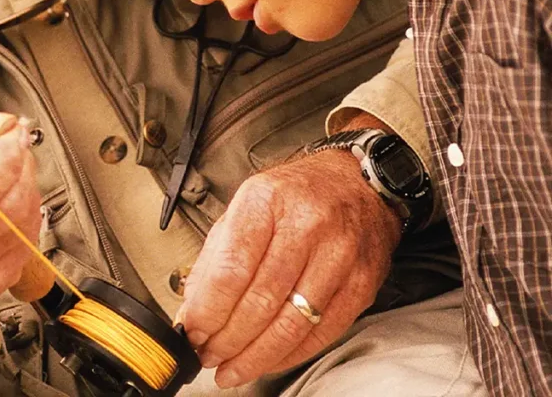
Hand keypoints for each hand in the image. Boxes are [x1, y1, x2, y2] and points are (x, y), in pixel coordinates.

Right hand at [0, 112, 41, 356]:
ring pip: (22, 221)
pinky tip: (5, 204)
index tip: (11, 132)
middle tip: (13, 146)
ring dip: (25, 187)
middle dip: (20, 166)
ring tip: (7, 174)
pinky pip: (26, 241)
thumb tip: (3, 125)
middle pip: (5, 205)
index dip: (3, 156)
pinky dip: (25, 215)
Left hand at [178, 148, 402, 387]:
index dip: (208, 309)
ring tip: (231, 368)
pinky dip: (288, 355)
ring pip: (290, 324)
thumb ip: (217, 253)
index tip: (192, 330)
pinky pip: (320, 333)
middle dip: (226, 339)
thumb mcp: (247, 204)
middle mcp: (305, 226)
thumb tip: (193, 304)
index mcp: (266, 201)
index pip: (232, 268)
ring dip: (254, 356)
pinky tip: (266, 360)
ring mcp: (338, 257)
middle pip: (259, 301)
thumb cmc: (297, 194)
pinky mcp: (361, 285)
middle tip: (207, 354)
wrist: (358, 183)